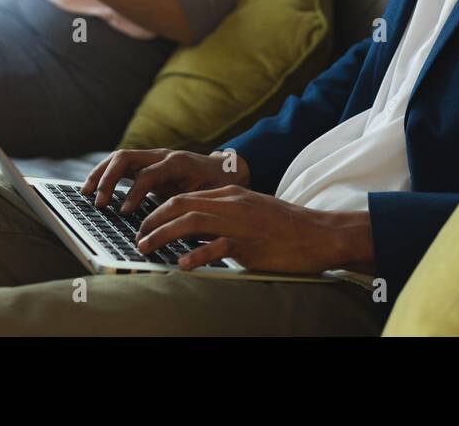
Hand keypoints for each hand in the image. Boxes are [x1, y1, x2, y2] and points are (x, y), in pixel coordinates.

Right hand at [81, 148, 249, 214]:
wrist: (227, 169)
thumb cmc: (220, 186)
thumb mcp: (211, 199)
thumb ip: (193, 210)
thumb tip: (176, 231)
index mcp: (178, 163)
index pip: (147, 175)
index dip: (134, 194)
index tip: (123, 213)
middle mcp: (162, 155)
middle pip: (126, 158)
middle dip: (108, 180)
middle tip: (99, 204)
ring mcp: (153, 157)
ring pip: (119, 158)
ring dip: (100, 174)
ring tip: (86, 194)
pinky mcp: (147, 163)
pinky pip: (121, 164)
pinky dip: (105, 174)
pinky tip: (94, 189)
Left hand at [134, 185, 372, 273]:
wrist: (320, 233)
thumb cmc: (287, 227)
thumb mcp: (251, 212)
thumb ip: (224, 216)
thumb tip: (193, 232)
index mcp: (230, 194)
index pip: (185, 196)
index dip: (159, 209)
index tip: (143, 223)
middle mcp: (231, 203)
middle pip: (180, 204)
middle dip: (152, 219)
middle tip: (137, 236)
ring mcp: (240, 222)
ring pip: (191, 221)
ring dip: (163, 234)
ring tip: (145, 247)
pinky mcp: (250, 243)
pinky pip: (218, 247)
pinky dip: (197, 255)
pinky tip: (183, 265)